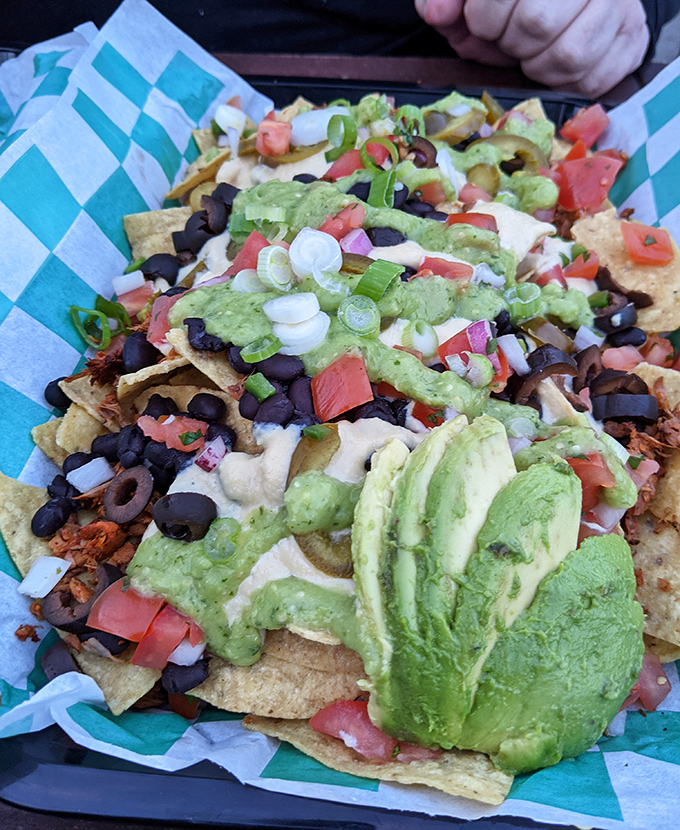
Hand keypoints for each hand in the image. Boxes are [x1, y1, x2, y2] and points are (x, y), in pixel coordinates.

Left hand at [415, 0, 649, 96]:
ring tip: (535, 54)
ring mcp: (620, 6)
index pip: (498, 2)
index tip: (487, 22)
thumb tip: (436, 10)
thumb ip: (449, 0)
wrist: (575, 9)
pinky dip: (567, 83)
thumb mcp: (474, 0)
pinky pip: (594, 79)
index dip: (485, 20)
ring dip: (538, 66)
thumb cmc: (512, 5)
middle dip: (512, 43)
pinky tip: (558, 66)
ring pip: (568, 56)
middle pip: (536, 23)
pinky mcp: (633, 39)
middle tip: (513, 41)